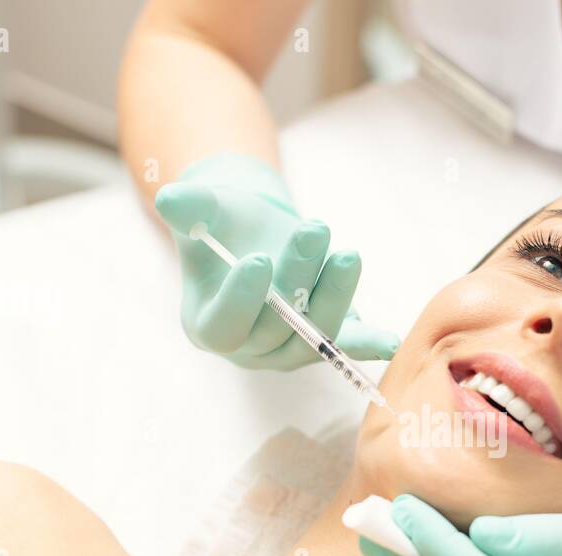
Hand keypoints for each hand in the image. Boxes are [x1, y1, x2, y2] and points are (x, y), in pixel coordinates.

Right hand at [154, 153, 399, 369]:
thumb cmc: (223, 223)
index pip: (223, 325)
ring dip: (333, 296)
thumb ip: (189, 207)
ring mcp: (287, 351)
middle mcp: (248, 349)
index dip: (241, 298)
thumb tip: (171, 198)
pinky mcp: (323, 341)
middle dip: (297, 278)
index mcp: (207, 326)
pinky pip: (345, 346)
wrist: (255, 230)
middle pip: (276, 327)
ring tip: (347, 255)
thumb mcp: (203, 210)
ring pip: (314, 334)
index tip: (259, 259)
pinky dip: (367, 343)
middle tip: (314, 229)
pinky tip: (390, 341)